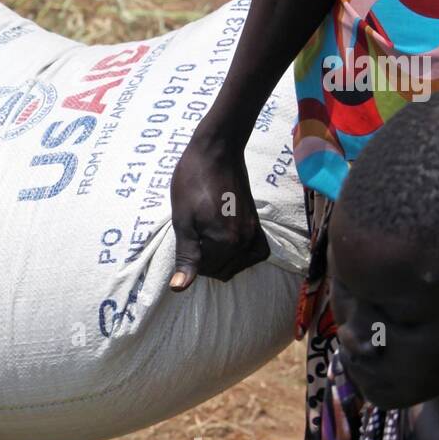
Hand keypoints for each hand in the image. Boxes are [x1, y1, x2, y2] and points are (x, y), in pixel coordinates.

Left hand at [169, 128, 270, 290]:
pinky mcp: (258, 224)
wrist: (217, 152)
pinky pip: (255, 253)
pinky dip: (241, 254)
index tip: (185, 237)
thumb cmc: (193, 181)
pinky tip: (227, 241)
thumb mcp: (182, 220)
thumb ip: (186, 256)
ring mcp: (255, 233)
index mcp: (225, 242)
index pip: (204, 272)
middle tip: (194, 233)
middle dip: (204, 260)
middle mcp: (245, 242)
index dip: (189, 260)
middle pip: (221, 271)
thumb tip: (180, 287)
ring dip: (221, 258)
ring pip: (237, 265)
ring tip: (207, 235)